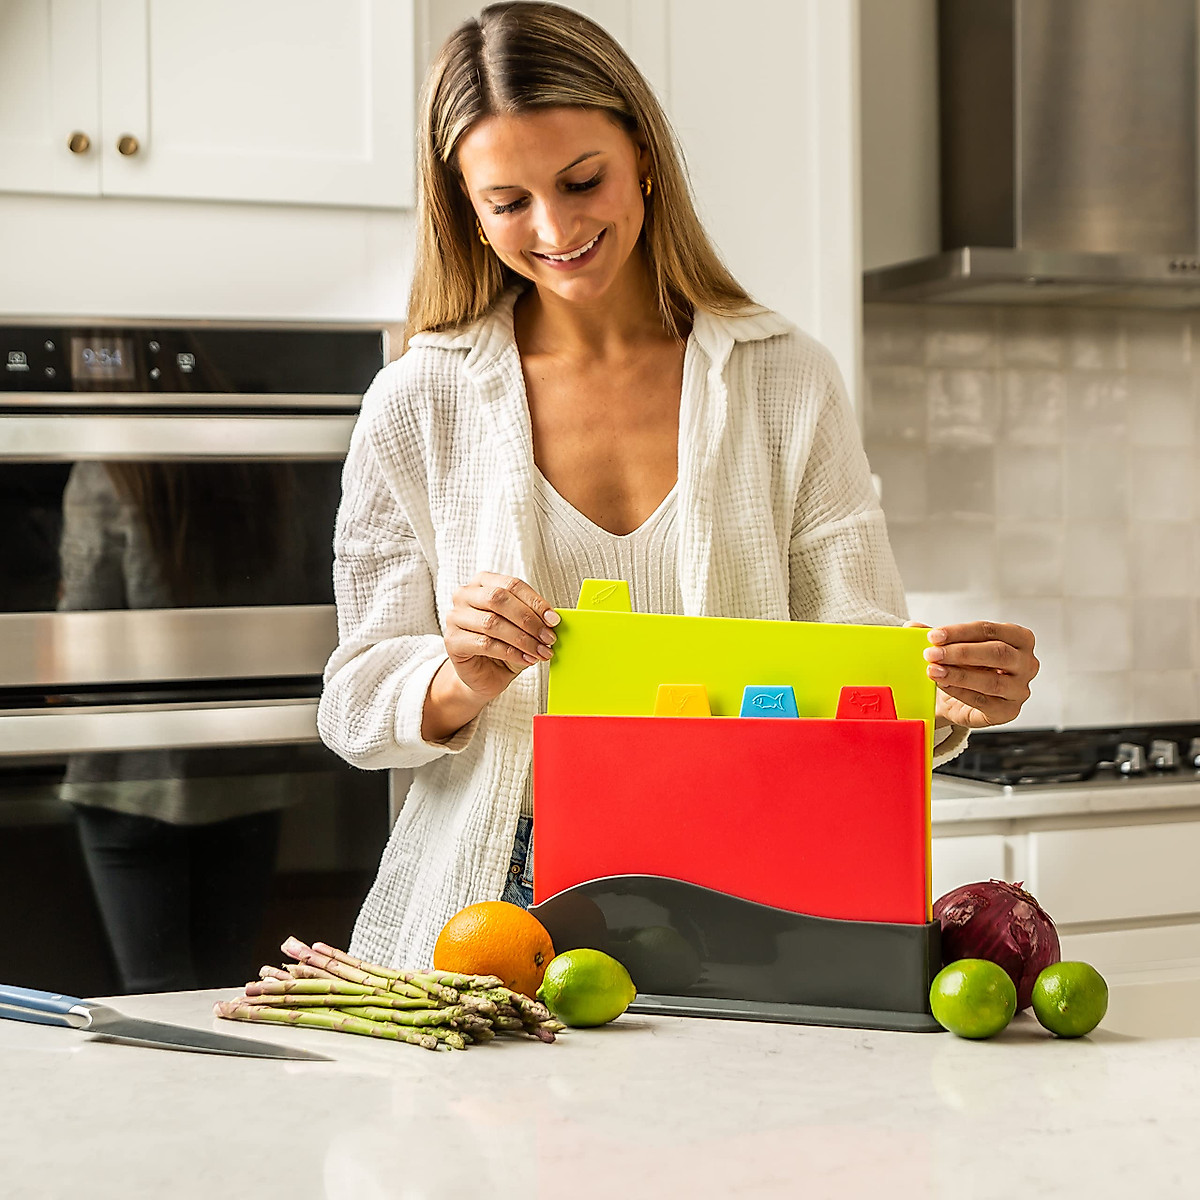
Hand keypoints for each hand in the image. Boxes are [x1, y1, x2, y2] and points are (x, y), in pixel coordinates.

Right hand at [443, 572, 558, 700]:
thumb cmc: (504, 646)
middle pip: (499, 599)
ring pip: (492, 623)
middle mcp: (465, 595)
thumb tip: (553, 618)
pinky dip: (510, 653)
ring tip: (540, 652)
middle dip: (529, 620)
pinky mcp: (452, 641)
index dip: (535, 602)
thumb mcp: (522, 627)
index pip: (512, 585)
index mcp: (483, 582)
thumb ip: (534, 618)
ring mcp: (455, 617)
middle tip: (548, 637)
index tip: (554, 619)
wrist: (484, 674)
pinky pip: (485, 644)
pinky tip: (526, 659)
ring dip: (523, 639)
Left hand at [905, 620, 1037, 729]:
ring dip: (959, 675)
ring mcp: (1020, 689)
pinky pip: (984, 702)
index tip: (934, 635)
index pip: (990, 630)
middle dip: (961, 652)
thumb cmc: (966, 667)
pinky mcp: (1009, 711)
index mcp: (1019, 638)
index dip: (960, 631)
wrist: (962, 700)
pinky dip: (961, 692)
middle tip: (931, 653)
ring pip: (992, 680)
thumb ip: (938, 638)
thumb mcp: (953, 648)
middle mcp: (1027, 663)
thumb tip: (913, 627)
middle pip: (997, 653)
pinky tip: (943, 685)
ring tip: (933, 670)